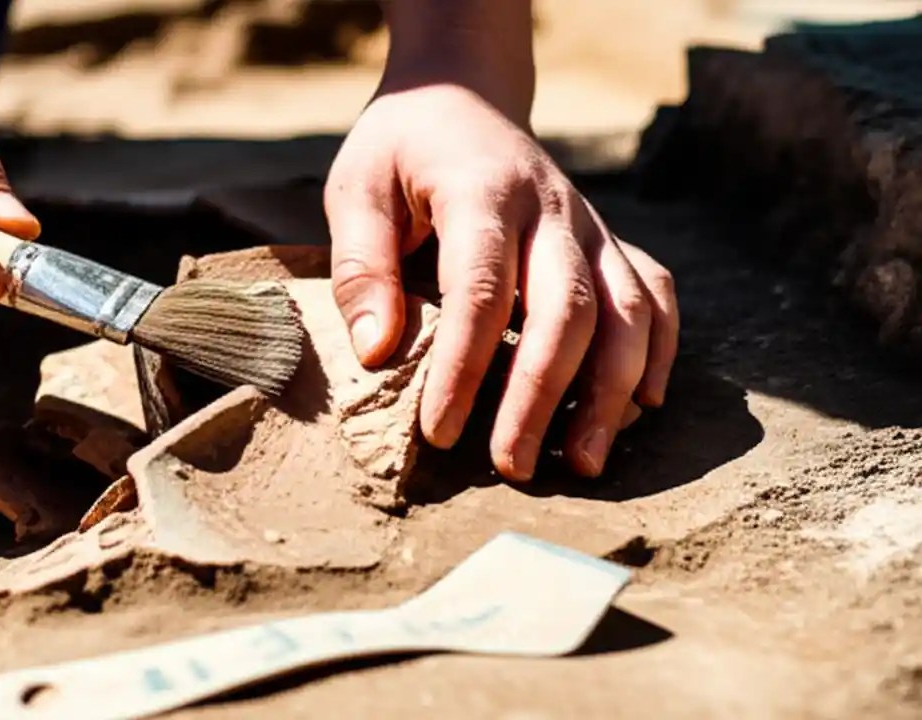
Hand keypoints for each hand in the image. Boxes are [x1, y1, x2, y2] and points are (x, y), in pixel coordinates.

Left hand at [324, 82, 677, 479]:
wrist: (461, 93)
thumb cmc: (401, 151)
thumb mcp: (355, 189)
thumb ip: (362, 266)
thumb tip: (375, 353)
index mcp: (482, 190)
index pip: (481, 288)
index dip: (464, 366)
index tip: (440, 431)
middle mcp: (551, 207)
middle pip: (569, 310)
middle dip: (543, 396)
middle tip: (512, 467)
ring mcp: (590, 222)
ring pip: (627, 309)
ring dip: (613, 390)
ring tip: (586, 461)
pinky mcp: (609, 238)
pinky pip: (654, 292)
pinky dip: (658, 350)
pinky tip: (642, 405)